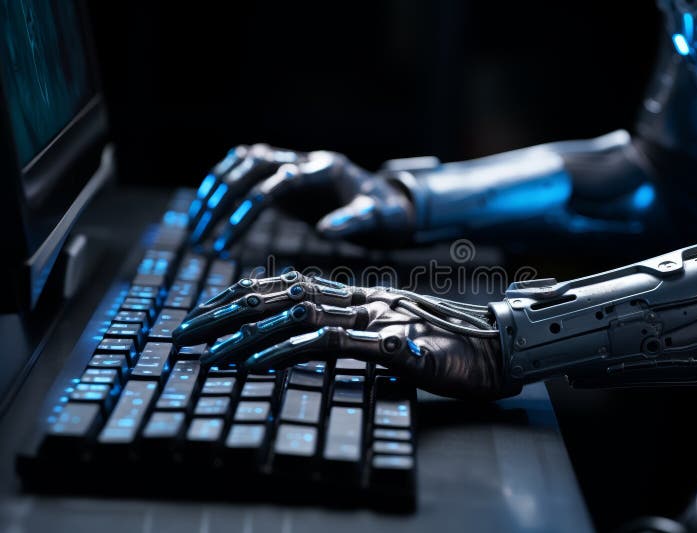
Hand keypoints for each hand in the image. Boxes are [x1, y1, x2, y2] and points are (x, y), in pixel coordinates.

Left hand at [172, 271, 517, 399]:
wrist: (500, 350)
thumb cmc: (449, 348)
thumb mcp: (392, 336)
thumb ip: (354, 333)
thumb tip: (309, 340)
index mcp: (357, 296)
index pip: (287, 286)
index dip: (241, 297)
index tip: (204, 315)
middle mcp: (360, 299)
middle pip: (280, 294)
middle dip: (226, 311)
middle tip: (184, 332)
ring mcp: (375, 318)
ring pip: (297, 315)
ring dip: (247, 334)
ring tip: (210, 353)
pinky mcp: (393, 345)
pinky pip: (332, 344)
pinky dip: (290, 351)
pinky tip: (258, 364)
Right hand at [187, 144, 414, 250]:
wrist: (381, 197)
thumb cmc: (381, 210)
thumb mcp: (377, 217)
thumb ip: (353, 222)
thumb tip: (325, 231)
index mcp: (324, 169)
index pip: (277, 182)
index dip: (250, 209)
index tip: (228, 241)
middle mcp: (301, 159)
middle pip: (249, 169)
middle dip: (221, 204)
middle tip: (201, 241)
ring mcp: (288, 162)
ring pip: (238, 166)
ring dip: (213, 195)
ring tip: (196, 232)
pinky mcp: (279, 172)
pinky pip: (240, 170)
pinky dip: (218, 186)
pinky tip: (203, 212)